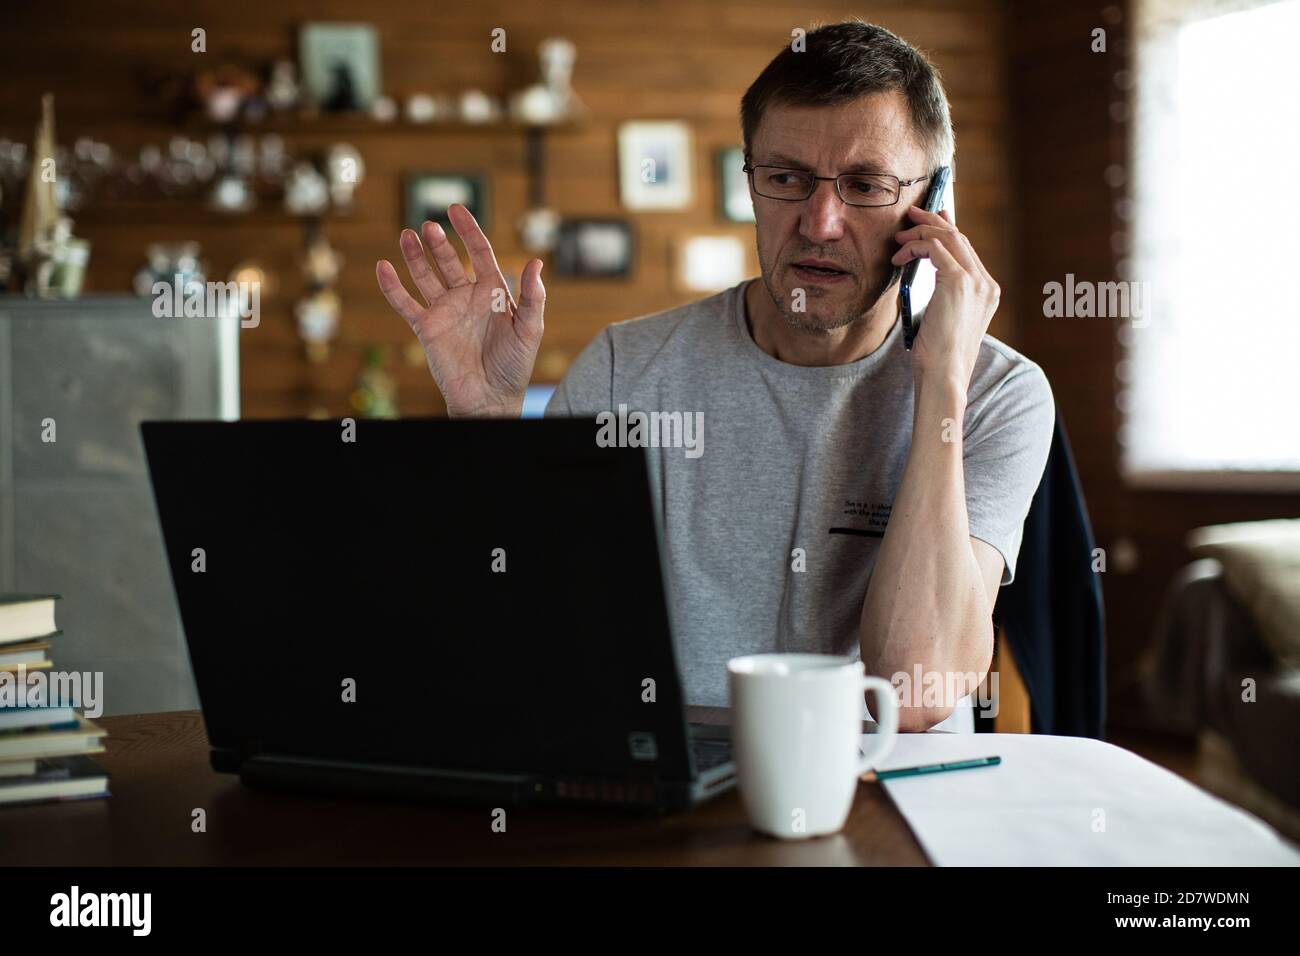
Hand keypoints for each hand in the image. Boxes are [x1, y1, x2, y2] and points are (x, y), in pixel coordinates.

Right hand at [375, 203, 544, 416]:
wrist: (490, 398)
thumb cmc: (514, 366)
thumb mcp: (529, 329)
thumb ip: (532, 297)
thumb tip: (536, 262)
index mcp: (492, 292)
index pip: (479, 253)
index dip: (468, 231)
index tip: (455, 209)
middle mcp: (466, 297)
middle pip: (449, 261)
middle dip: (439, 242)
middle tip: (430, 226)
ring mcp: (445, 311)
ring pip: (425, 276)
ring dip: (416, 256)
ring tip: (408, 235)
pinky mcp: (427, 328)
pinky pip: (405, 303)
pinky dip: (392, 286)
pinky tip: (383, 267)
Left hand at [891, 206, 999, 388]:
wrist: (944, 374)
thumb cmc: (938, 354)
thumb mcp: (942, 318)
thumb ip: (940, 293)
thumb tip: (924, 268)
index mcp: (987, 292)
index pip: (967, 250)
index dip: (947, 230)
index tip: (930, 220)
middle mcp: (986, 284)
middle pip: (960, 238)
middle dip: (933, 222)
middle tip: (911, 216)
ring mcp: (976, 282)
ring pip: (948, 237)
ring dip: (919, 233)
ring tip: (898, 239)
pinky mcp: (958, 282)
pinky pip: (934, 248)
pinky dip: (914, 246)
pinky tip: (900, 257)